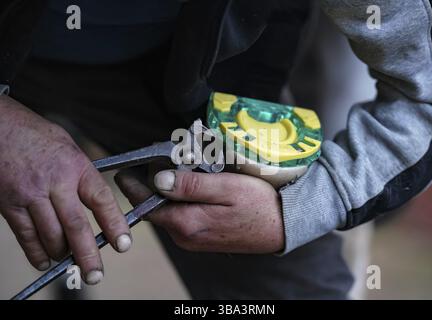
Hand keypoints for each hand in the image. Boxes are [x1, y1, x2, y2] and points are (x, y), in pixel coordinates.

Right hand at [0, 95, 130, 283]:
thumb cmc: (34, 134)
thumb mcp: (69, 147)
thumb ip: (83, 174)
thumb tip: (97, 200)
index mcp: (75, 167)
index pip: (101, 200)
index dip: (115, 224)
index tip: (123, 243)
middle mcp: (54, 183)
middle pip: (76, 226)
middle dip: (88, 254)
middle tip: (96, 273)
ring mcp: (29, 195)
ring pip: (51, 235)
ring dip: (63, 254)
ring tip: (71, 262)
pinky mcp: (8, 204)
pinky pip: (25, 235)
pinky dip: (36, 252)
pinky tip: (45, 261)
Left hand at [115, 169, 283, 252]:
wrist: (282, 228)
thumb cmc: (259, 205)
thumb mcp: (227, 188)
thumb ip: (191, 185)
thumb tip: (158, 180)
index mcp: (187, 223)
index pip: (148, 204)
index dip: (134, 186)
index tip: (124, 171)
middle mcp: (185, 236)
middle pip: (157, 207)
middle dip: (154, 183)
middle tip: (159, 159)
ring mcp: (192, 239)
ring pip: (169, 211)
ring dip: (169, 190)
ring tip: (178, 168)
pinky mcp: (201, 237)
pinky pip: (181, 216)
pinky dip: (180, 199)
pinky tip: (192, 185)